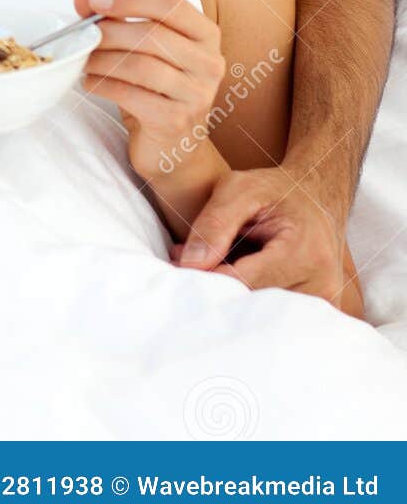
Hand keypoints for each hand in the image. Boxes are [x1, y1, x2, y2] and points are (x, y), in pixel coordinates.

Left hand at [74, 0, 224, 179]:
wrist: (173, 145)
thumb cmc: (156, 89)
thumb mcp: (139, 48)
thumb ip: (114, 18)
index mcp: (205, 35)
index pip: (170, 4)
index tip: (97, 0)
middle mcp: (209, 63)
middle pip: (152, 34)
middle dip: (109, 32)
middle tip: (84, 35)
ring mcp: (197, 94)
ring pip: (140, 65)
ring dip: (103, 60)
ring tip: (85, 61)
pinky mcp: (177, 121)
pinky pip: (132, 94)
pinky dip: (104, 85)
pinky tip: (91, 82)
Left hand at [172, 166, 362, 315]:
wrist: (317, 198)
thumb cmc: (275, 190)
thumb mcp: (240, 188)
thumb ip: (214, 223)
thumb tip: (190, 265)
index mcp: (304, 253)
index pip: (243, 282)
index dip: (206, 276)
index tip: (178, 265)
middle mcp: (321, 285)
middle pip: (252, 304)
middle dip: (216, 287)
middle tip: (189, 264)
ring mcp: (325, 303)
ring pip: (261, 314)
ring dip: (233, 295)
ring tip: (216, 264)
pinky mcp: (320, 312)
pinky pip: (274, 315)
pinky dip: (251, 299)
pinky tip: (239, 275)